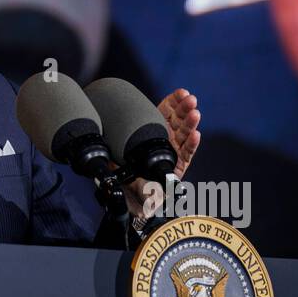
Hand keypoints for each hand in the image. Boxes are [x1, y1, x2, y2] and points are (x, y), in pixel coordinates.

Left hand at [124, 88, 200, 217]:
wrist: (132, 204)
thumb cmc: (125, 177)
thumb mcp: (115, 158)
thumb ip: (112, 147)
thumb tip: (101, 135)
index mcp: (153, 133)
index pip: (165, 113)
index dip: (173, 102)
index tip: (182, 92)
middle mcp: (165, 141)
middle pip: (177, 122)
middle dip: (184, 109)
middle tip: (190, 99)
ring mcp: (173, 154)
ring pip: (184, 136)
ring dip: (190, 124)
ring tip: (195, 113)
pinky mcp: (179, 170)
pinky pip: (186, 155)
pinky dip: (191, 145)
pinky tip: (196, 135)